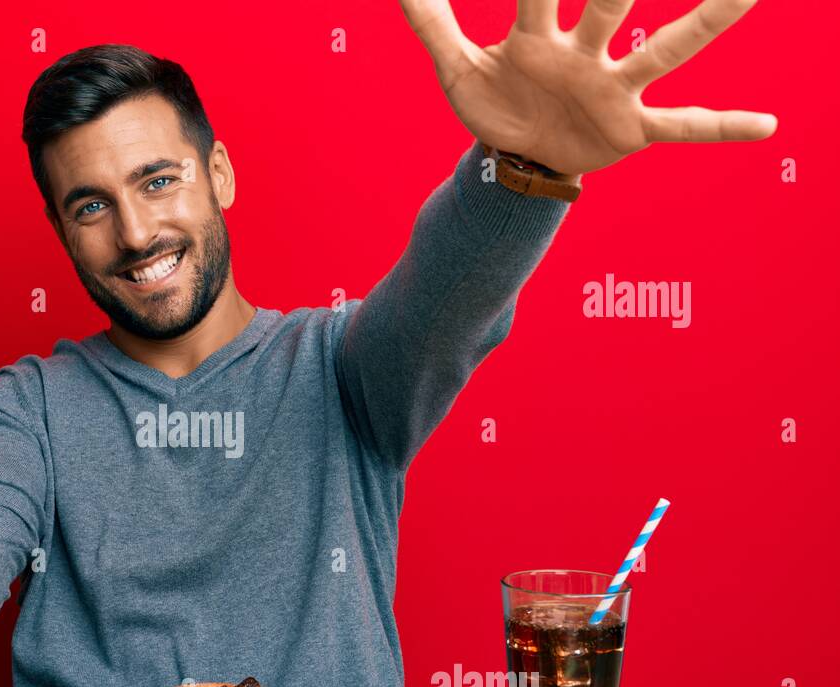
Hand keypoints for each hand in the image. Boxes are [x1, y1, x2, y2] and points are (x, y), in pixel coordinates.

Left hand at [397, 0, 777, 174]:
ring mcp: (613, 87)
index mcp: (537, 36)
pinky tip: (767, 126)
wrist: (518, 158)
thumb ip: (432, 24)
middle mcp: (584, 52)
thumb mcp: (457, 69)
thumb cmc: (495, 102)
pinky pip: (683, 125)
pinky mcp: (631, 128)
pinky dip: (721, 128)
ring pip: (666, 49)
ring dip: (706, 22)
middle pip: (609, 3)